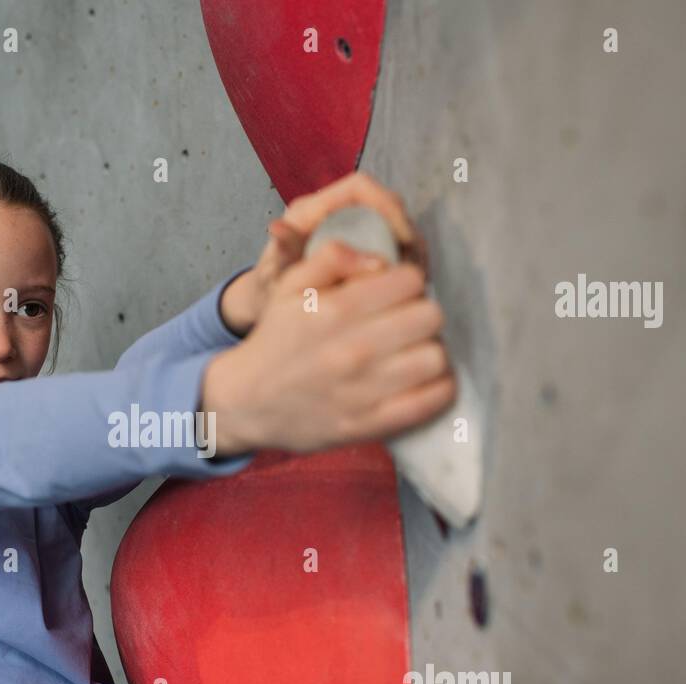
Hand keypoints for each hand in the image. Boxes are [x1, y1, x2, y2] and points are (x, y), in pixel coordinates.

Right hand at [202, 238, 455, 456]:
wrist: (247, 402)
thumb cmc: (277, 340)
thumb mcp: (290, 286)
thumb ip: (331, 257)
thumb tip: (379, 258)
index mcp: (335, 310)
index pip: (411, 280)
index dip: (406, 283)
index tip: (395, 295)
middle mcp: (353, 349)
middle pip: (430, 317)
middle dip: (421, 314)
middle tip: (405, 324)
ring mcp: (363, 391)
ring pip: (436, 358)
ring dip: (430, 350)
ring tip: (412, 352)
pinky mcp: (370, 425)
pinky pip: (431, 401)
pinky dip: (438, 388)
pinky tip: (422, 380)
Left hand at [219, 170, 428, 333]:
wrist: (269, 306)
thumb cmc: (268, 290)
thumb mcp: (271, 277)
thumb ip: (278, 255)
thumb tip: (276, 228)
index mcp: (311, 210)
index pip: (360, 187)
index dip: (387, 205)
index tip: (404, 238)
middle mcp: (335, 214)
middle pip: (386, 204)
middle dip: (407, 233)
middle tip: (416, 269)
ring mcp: (352, 230)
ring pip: (395, 228)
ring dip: (411, 252)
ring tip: (416, 283)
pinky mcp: (363, 248)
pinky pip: (394, 249)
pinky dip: (405, 266)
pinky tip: (407, 290)